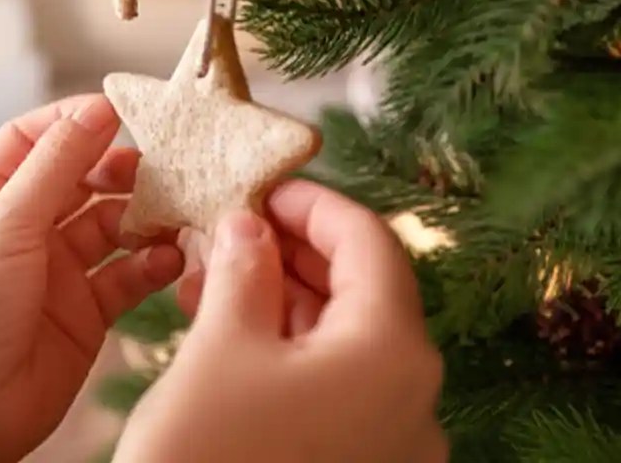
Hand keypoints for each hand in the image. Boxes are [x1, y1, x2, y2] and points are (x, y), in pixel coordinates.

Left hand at [0, 95, 183, 462]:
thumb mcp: (5, 226)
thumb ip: (55, 166)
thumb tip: (96, 108)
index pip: (34, 139)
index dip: (74, 121)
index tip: (122, 111)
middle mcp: (24, 228)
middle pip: (82, 179)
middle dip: (122, 169)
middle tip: (164, 164)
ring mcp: (58, 270)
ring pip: (113, 226)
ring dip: (146, 216)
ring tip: (178, 210)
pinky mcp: (87, 312)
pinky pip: (128, 277)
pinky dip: (152, 265)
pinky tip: (171, 258)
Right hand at [115, 180, 445, 462]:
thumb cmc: (209, 454)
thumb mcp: (220, 346)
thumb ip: (244, 269)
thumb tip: (248, 223)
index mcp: (393, 353)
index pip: (370, 242)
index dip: (313, 203)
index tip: (263, 185)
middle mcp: (412, 398)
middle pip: (362, 292)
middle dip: (291, 251)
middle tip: (231, 225)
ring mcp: (391, 442)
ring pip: (342, 343)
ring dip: (281, 300)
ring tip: (212, 272)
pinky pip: (332, 389)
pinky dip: (285, 352)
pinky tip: (227, 330)